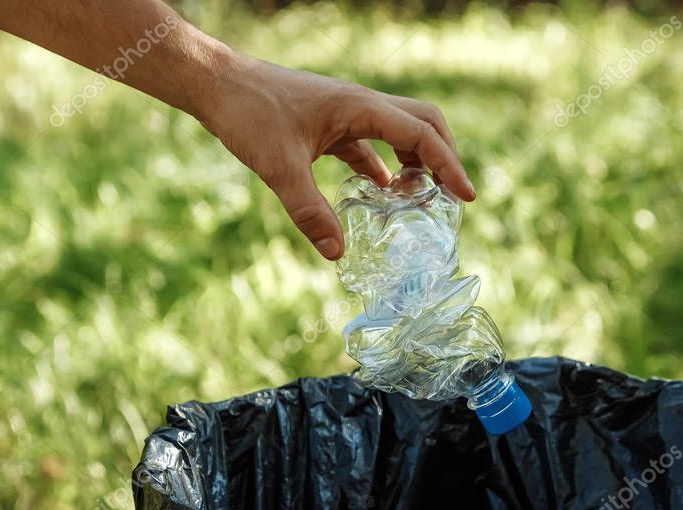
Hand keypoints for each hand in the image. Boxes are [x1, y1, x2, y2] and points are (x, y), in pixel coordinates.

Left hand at [195, 53, 475, 259]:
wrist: (215, 83)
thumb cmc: (248, 114)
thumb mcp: (279, 168)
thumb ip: (310, 212)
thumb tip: (337, 253)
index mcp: (360, 107)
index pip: (421, 134)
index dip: (448, 166)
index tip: (467, 197)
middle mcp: (360, 104)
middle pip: (422, 124)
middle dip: (442, 158)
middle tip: (452, 196)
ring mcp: (344, 111)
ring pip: (396, 132)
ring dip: (412, 162)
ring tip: (417, 201)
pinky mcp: (327, 122)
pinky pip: (366, 143)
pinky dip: (379, 166)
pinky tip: (378, 191)